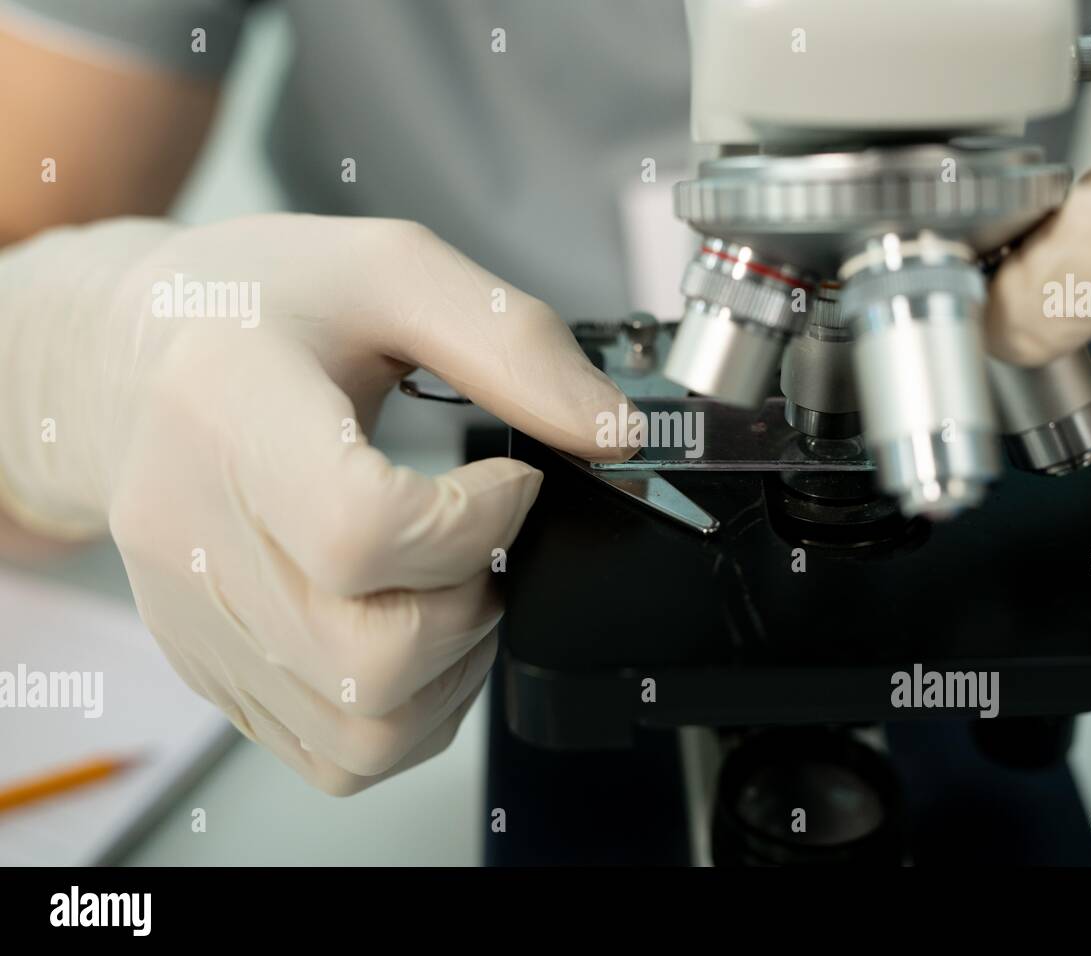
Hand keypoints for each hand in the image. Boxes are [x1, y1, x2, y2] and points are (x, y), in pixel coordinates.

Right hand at [0, 214, 630, 792]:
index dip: (475, 522)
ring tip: (451, 579)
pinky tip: (414, 623)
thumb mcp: (390, 270)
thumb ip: (513, 344)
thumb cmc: (257, 308)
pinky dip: (412, 709)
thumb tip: (614, 434)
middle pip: (372, 658)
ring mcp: (199, 620)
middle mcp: (190, 534)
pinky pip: (339, 753)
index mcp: (229, 409)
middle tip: (483, 536)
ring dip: (454, 666)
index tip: (506, 482)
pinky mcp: (214, 669)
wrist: (131, 363)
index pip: (361, 531)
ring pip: (366, 731)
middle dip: (475, 603)